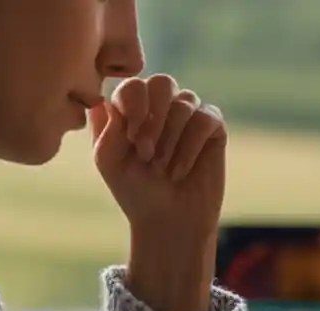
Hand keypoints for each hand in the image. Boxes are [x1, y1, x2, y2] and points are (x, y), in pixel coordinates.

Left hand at [89, 74, 227, 310]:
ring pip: (185, 102)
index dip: (133, 106)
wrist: (168, 220)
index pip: (133, 85)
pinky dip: (191, 145)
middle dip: (154, 116)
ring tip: (162, 168)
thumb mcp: (108, 160)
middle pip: (162, 82)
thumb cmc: (135, 190)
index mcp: (134, 108)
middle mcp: (162, 106)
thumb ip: (105, 126)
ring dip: (170, 138)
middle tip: (146, 151)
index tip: (130, 139)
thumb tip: (105, 97)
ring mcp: (190, 116)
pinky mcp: (214, 129)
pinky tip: (181, 170)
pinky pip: (206, 119)